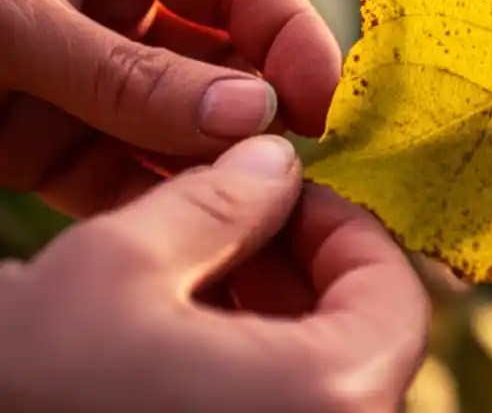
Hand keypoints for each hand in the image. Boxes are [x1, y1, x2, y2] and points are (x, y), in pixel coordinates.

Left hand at [0, 0, 340, 216]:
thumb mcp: (7, 15)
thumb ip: (127, 71)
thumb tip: (256, 116)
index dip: (293, 37)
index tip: (327, 104)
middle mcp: (114, 10)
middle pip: (225, 64)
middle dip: (265, 116)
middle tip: (299, 175)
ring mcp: (85, 84)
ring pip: (182, 132)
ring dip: (222, 174)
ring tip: (264, 220)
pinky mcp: (46, 152)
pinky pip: (122, 182)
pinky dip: (162, 210)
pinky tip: (200, 238)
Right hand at [0, 136, 429, 411]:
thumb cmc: (29, 383)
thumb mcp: (120, 265)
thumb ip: (221, 202)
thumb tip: (274, 163)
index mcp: (327, 396)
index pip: (396, 298)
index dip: (343, 229)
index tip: (290, 194)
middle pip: (361, 344)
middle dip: (303, 270)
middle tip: (243, 220)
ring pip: (318, 383)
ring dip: (274, 316)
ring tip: (200, 267)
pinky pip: (276, 411)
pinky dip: (247, 368)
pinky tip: (183, 328)